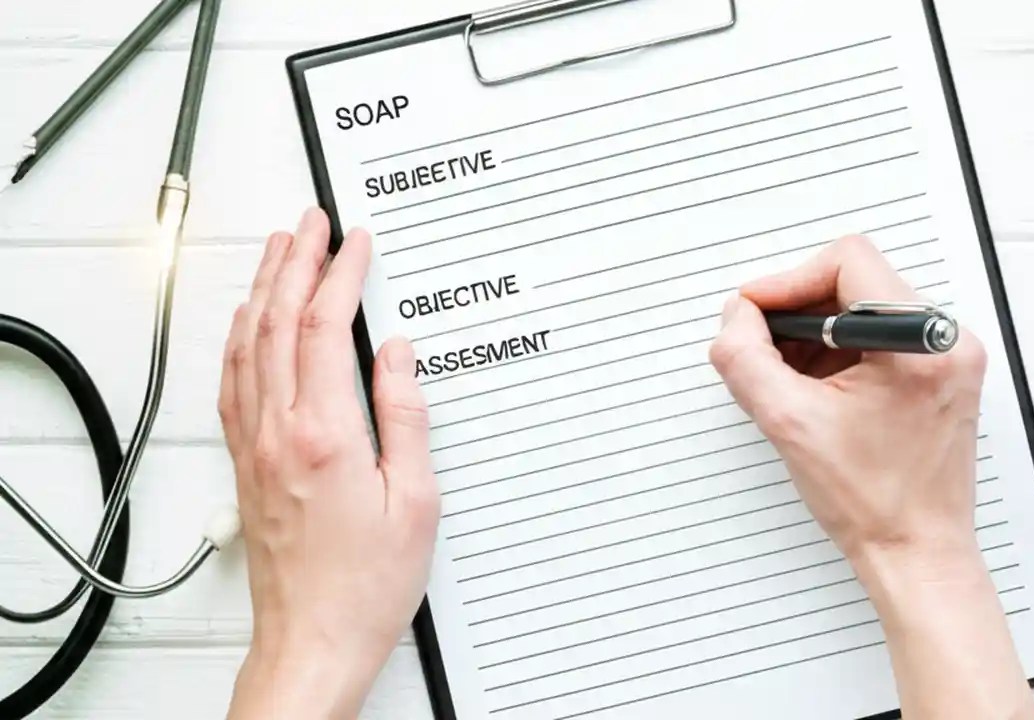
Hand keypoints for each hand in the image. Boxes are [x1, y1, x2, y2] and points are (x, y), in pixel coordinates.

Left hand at [219, 208, 439, 718]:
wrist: (314, 639)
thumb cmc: (366, 584)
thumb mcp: (414, 500)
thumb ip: (404, 418)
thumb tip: (396, 356)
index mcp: (325, 435)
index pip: (322, 330)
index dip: (339, 275)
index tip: (354, 243)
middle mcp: (278, 434)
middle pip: (274, 324)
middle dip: (294, 263)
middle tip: (310, 223)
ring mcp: (254, 447)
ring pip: (246, 346)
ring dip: (261, 290)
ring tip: (278, 251)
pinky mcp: (245, 465)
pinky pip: (233, 383)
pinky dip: (239, 338)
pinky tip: (246, 324)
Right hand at [710, 236, 1033, 718]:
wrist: (916, 552)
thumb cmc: (873, 504)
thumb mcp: (787, 423)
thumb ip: (746, 358)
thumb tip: (736, 318)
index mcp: (920, 344)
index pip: (848, 261)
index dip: (788, 281)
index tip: (756, 311)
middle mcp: (947, 342)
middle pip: (857, 280)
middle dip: (800, 311)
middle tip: (765, 347)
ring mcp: (949, 359)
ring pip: (866, 309)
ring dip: (818, 335)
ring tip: (793, 380)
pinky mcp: (943, 375)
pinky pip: (883, 338)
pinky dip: (841, 354)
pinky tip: (819, 392)